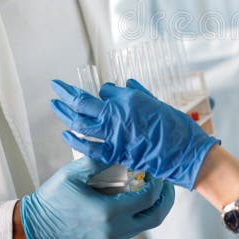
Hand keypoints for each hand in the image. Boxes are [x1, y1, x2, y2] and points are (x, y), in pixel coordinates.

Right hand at [20, 157, 173, 238]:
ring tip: (150, 187)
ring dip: (152, 206)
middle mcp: (112, 231)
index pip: (148, 198)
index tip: (156, 169)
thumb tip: (123, 148)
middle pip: (155, 216)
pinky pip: (132, 230)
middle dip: (165, 198)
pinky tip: (133, 199)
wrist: (34, 226)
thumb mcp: (75, 172)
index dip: (157, 182)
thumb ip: (102, 159)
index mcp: (107, 212)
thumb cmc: (52, 198)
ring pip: (145, 225)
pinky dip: (138, 214)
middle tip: (165, 182)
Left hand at [50, 79, 219, 190]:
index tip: (100, 92)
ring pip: (80, 122)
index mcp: (128, 98)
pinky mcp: (114, 153)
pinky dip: (76, 140)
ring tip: (55, 105)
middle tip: (56, 86)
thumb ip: (137, 93)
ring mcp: (113, 134)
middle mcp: (116, 113)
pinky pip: (89, 147)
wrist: (183, 151)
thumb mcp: (156, 102)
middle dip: (66, 93)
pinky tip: (66, 134)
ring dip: (65, 113)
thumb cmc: (175, 125)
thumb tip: (124, 85)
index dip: (102, 91)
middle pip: (83, 102)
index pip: (105, 90)